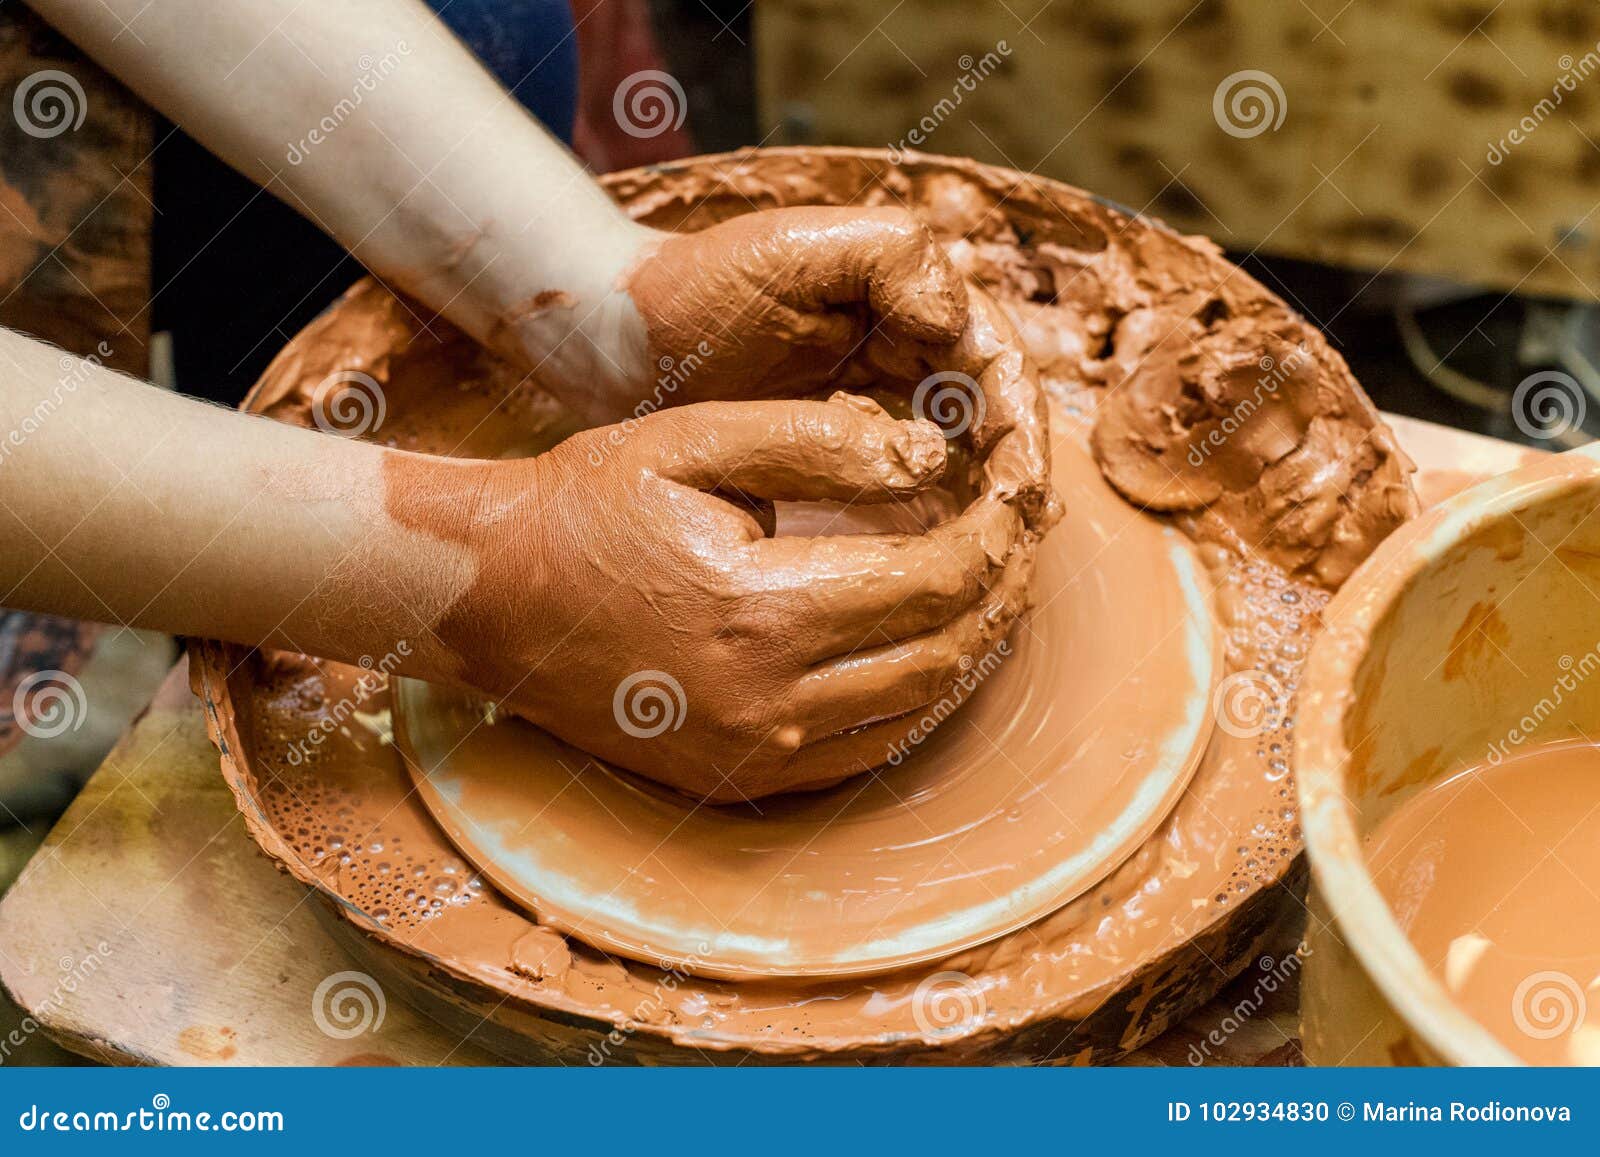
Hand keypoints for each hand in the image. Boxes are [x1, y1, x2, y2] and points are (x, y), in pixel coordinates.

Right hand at [392, 394, 1026, 801]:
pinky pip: (863, 752)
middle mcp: (768, 700)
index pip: (935, 581)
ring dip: (970, 652)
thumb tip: (929, 458)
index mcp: (763, 607)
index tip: (1015, 499)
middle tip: (1022, 543)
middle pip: (944, 655)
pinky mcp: (736, 777)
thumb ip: (819, 443)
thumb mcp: (695, 442)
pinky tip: (930, 654)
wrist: (491, 596)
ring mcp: (752, 752)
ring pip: (916, 712)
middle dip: (1000, 593)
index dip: (994, 539)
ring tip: (993, 591)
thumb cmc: (587, 504)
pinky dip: (916, 703)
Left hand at [614, 207, 1059, 531]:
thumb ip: (887, 256)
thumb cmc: (696, 287)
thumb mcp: (791, 249)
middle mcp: (908, 346)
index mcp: (910, 296)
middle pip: (993, 413)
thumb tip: (958, 317)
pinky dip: (937, 517)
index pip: (994, 360)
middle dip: (1016, 473)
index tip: (1020, 485)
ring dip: (987, 503)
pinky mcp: (845, 446)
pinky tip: (944, 556)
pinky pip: (913, 484)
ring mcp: (880, 397)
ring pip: (964, 455)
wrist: (621, 342)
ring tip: (996, 558)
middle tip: (1018, 538)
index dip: (1019, 421)